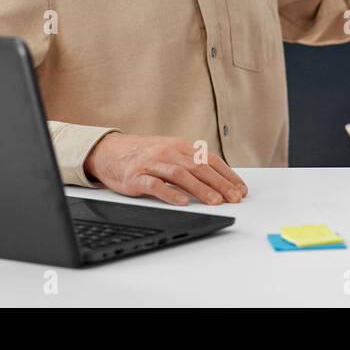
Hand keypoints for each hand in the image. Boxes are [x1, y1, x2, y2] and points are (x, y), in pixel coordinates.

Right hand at [84, 133, 247, 205]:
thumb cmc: (144, 155)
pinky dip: (170, 194)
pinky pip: (155, 185)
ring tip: (215, 202)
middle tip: (234, 198)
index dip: (227, 175)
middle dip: (220, 184)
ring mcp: (152, 163)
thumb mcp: (170, 153)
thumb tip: (219, 180)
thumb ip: (190, 163)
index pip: (210, 160)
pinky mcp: (136, 176)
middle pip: (199, 167)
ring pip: (180, 175)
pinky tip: (181, 202)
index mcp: (180, 146)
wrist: (109, 151)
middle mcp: (168, 152)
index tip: (240, 190)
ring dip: (200, 189)